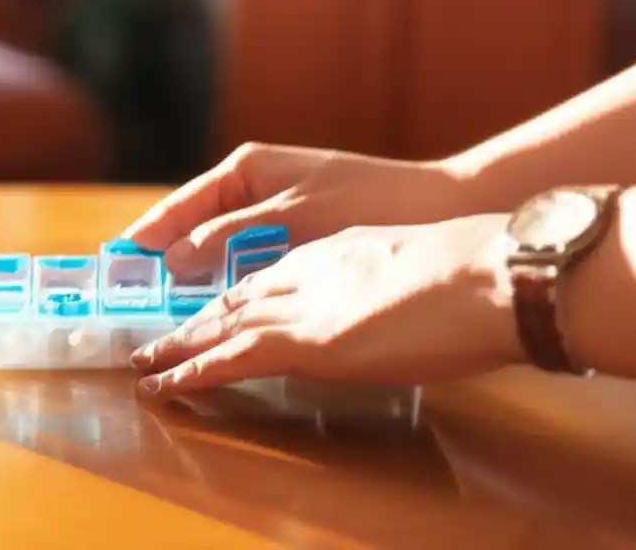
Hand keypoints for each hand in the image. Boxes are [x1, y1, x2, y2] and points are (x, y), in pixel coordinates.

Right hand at [123, 142, 474, 274]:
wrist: (440, 204)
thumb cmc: (367, 200)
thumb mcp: (291, 217)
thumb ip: (230, 236)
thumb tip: (174, 260)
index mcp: (246, 170)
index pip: (178, 207)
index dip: (144, 238)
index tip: (111, 267)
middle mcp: (255, 187)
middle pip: (192, 228)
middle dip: (162, 262)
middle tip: (126, 300)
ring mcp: (276, 210)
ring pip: (219, 247)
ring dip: (194, 277)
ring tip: (161, 313)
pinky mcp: (298, 234)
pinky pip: (247, 259)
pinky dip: (228, 281)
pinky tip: (217, 309)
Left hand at [130, 216, 524, 396]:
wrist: (488, 272)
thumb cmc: (479, 276)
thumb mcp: (423, 273)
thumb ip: (391, 290)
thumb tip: (391, 313)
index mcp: (339, 252)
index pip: (272, 274)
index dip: (238, 293)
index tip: (215, 308)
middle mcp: (310, 270)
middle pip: (236, 296)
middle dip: (196, 318)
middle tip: (161, 336)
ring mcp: (304, 305)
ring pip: (223, 325)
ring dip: (181, 347)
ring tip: (147, 365)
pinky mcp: (304, 340)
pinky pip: (233, 358)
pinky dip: (195, 372)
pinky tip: (169, 384)